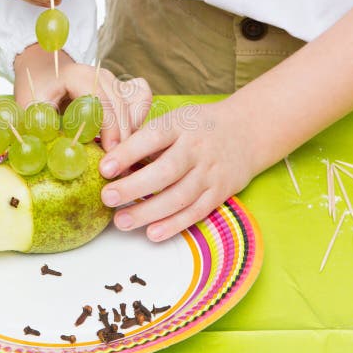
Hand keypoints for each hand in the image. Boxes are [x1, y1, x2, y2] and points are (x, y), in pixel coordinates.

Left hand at [13, 44, 151, 150]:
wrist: (46, 69)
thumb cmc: (36, 90)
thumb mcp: (29, 107)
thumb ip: (36, 127)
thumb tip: (36, 154)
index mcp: (77, 75)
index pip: (100, 99)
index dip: (107, 126)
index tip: (109, 151)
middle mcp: (101, 75)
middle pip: (122, 106)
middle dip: (123, 137)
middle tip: (118, 167)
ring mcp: (115, 80)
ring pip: (136, 105)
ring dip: (132, 132)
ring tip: (121, 158)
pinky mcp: (123, 87)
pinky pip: (140, 102)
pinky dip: (137, 121)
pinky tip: (125, 140)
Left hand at [97, 100, 260, 241]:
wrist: (248, 130)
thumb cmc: (199, 126)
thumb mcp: (175, 119)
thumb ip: (146, 138)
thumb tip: (110, 162)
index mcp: (180, 125)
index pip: (152, 137)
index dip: (127, 153)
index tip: (104, 168)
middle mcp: (196, 149)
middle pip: (165, 171)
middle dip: (134, 187)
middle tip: (107, 197)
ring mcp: (210, 172)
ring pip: (179, 197)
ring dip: (148, 212)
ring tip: (121, 221)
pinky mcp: (220, 193)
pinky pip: (196, 212)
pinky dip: (174, 225)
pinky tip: (152, 233)